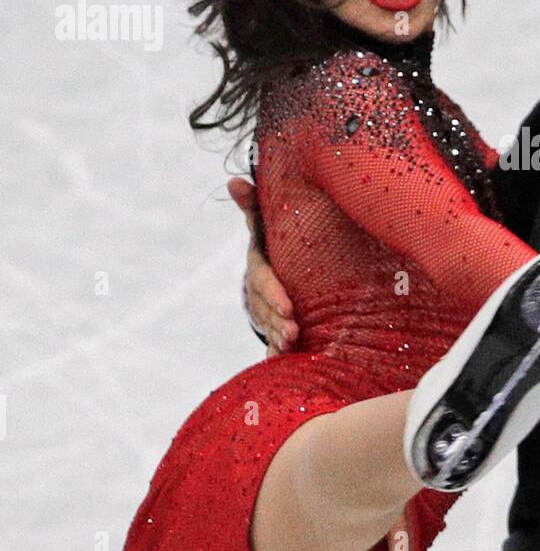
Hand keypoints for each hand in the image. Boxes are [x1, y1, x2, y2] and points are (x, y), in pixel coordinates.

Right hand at [228, 177, 298, 354]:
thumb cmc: (272, 247)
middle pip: (266, 311)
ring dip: (280, 340)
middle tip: (294, 333)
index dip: (274, 296)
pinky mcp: (273, 329)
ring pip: (270, 329)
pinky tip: (283, 369)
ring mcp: (264, 313)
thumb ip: (253, 207)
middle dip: (279, 322)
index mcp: (260, 269)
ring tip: (293, 348)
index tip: (290, 309)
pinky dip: (276, 360)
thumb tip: (234, 181)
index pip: (264, 283)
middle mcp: (259, 293)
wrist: (268, 278)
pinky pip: (272, 346)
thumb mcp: (263, 228)